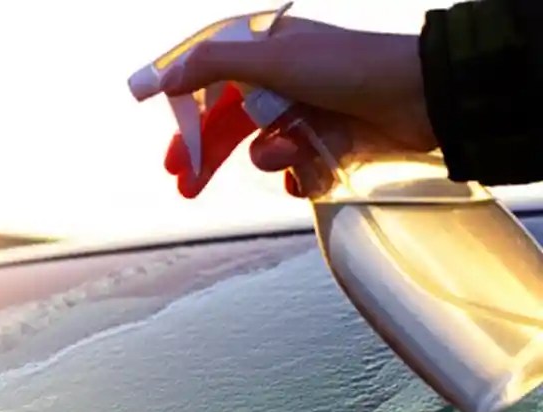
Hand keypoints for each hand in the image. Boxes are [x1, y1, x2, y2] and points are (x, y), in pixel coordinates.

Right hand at [160, 17, 437, 197]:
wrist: (425, 99)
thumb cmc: (353, 69)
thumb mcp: (274, 57)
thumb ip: (212, 65)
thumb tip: (164, 79)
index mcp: (267, 50)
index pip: (209, 82)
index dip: (183, 111)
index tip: (166, 142)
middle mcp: (284, 80)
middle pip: (227, 122)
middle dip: (205, 153)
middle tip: (186, 183)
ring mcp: (307, 113)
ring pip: (262, 147)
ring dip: (268, 158)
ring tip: (287, 158)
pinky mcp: (329, 143)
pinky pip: (294, 169)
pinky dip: (295, 175)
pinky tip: (304, 175)